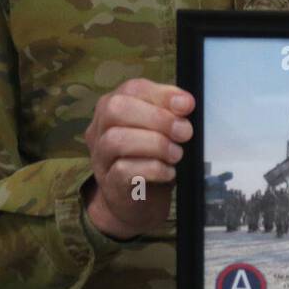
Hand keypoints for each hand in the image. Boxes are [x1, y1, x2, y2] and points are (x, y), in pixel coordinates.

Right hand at [82, 78, 194, 239]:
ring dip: (155, 144)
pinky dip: (152, 168)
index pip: (131, 88)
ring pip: (116, 140)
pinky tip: (169, 172)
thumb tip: (185, 103)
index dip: (162, 94)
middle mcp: (100, 128)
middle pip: (115, 109)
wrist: (137, 200)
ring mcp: (100, 156)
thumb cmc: (152, 156)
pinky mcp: (109, 183)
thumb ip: (170, 113)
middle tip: (185, 132)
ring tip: (177, 153)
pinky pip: (123, 170)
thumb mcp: (162, 129)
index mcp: (114, 106)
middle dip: (156, 118)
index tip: (188, 105)